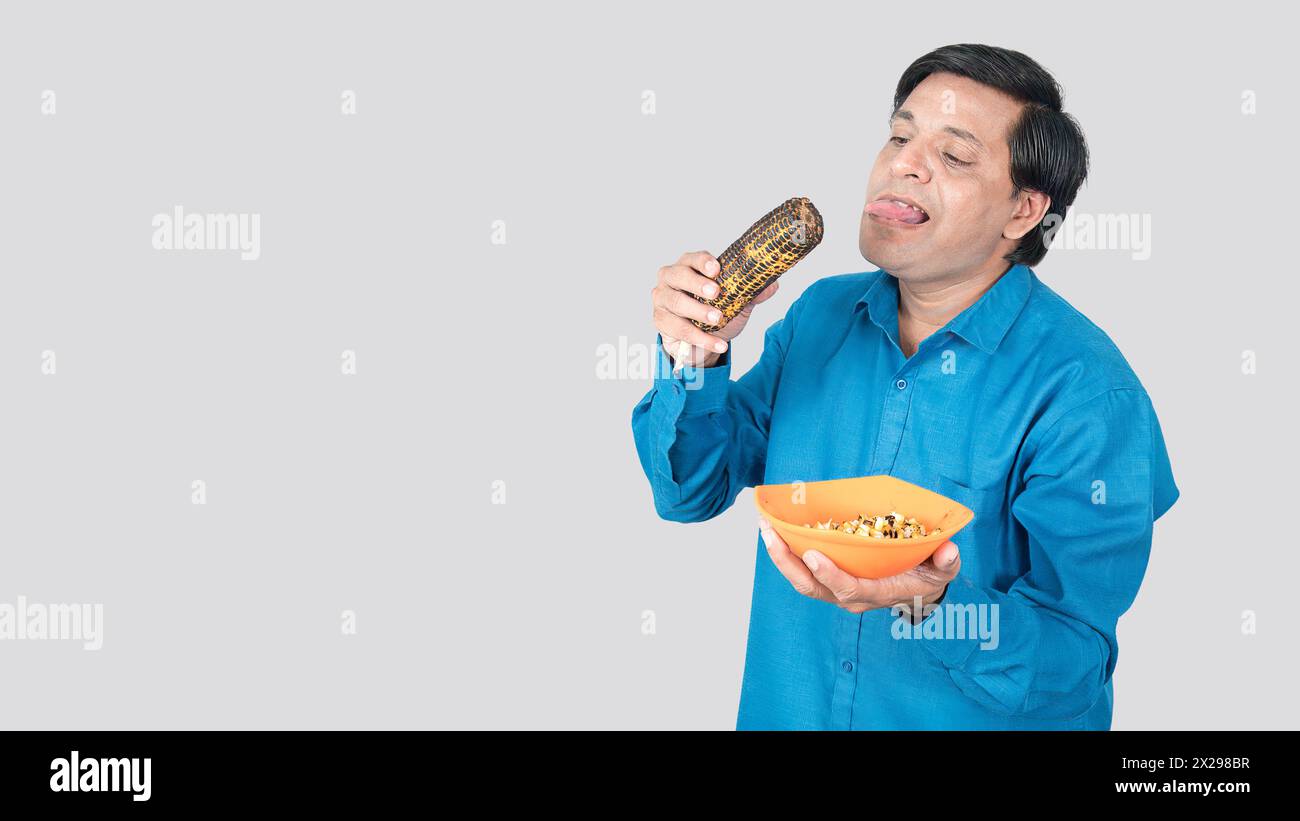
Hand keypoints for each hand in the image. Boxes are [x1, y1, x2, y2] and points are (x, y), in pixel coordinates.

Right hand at [652, 250, 779, 367]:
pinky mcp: (660, 320)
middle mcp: (670, 278)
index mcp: (688, 265)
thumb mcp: (735, 301)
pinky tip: (718, 344)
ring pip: (676, 302)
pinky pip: (679, 329)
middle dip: (697, 284)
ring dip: (698, 311)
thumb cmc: (715, 311)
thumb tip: (773, 285)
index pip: (693, 258)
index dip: (703, 262)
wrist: (701, 340)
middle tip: (716, 293)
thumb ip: (750, 292)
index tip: (717, 269)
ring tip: (718, 319)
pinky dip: (700, 338)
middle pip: (678, 276)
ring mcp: (662, 298)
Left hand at [758, 517, 960, 617]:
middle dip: (788, 563)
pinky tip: (776, 531)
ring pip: (802, 580)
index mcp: (877, 593)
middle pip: (812, 586)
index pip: (849, 589)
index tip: (813, 554)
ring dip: (781, 556)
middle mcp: (851, 596)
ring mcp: (837, 590)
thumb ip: (945, 562)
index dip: (830, 574)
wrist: (917, 591)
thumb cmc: (928, 576)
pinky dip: (787, 554)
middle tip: (771, 534)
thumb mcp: (942, 570)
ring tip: (765, 529)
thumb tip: (948, 551)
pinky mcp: (829, 581)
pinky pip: (803, 572)